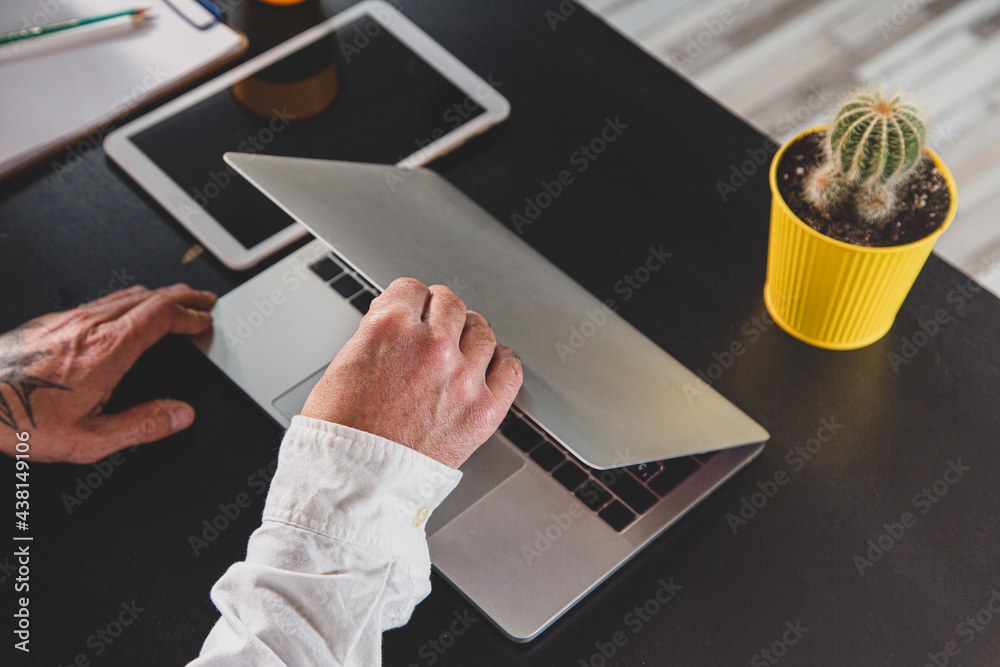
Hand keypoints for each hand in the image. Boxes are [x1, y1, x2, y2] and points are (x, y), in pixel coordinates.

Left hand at [0, 284, 216, 462]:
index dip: (190, 315)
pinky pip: (103, 300)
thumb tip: (180, 415)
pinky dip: (131, 299)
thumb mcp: (89, 440)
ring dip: (158, 294)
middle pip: (148, 295)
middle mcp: (89, 325)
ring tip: (176, 300)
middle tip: (204, 299)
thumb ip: (142, 426)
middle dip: (183, 296)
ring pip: (125, 294)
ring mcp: (69, 319)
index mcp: (107, 350)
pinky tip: (129, 310)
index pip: (162, 316)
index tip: (205, 320)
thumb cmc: (18, 419)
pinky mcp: (51, 321)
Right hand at [302, 278, 522, 467]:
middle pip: (450, 303)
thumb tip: (401, 323)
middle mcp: (430, 346)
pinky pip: (510, 368)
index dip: (409, 301)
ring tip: (460, 347)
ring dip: (469, 334)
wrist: (357, 485)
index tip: (411, 310)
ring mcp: (462, 378)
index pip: (412, 289)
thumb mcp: (343, 364)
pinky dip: (501, 362)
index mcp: (389, 329)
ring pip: (481, 330)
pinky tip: (490, 365)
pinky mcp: (484, 410)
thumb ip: (378, 335)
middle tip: (434, 326)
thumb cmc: (342, 435)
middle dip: (439, 312)